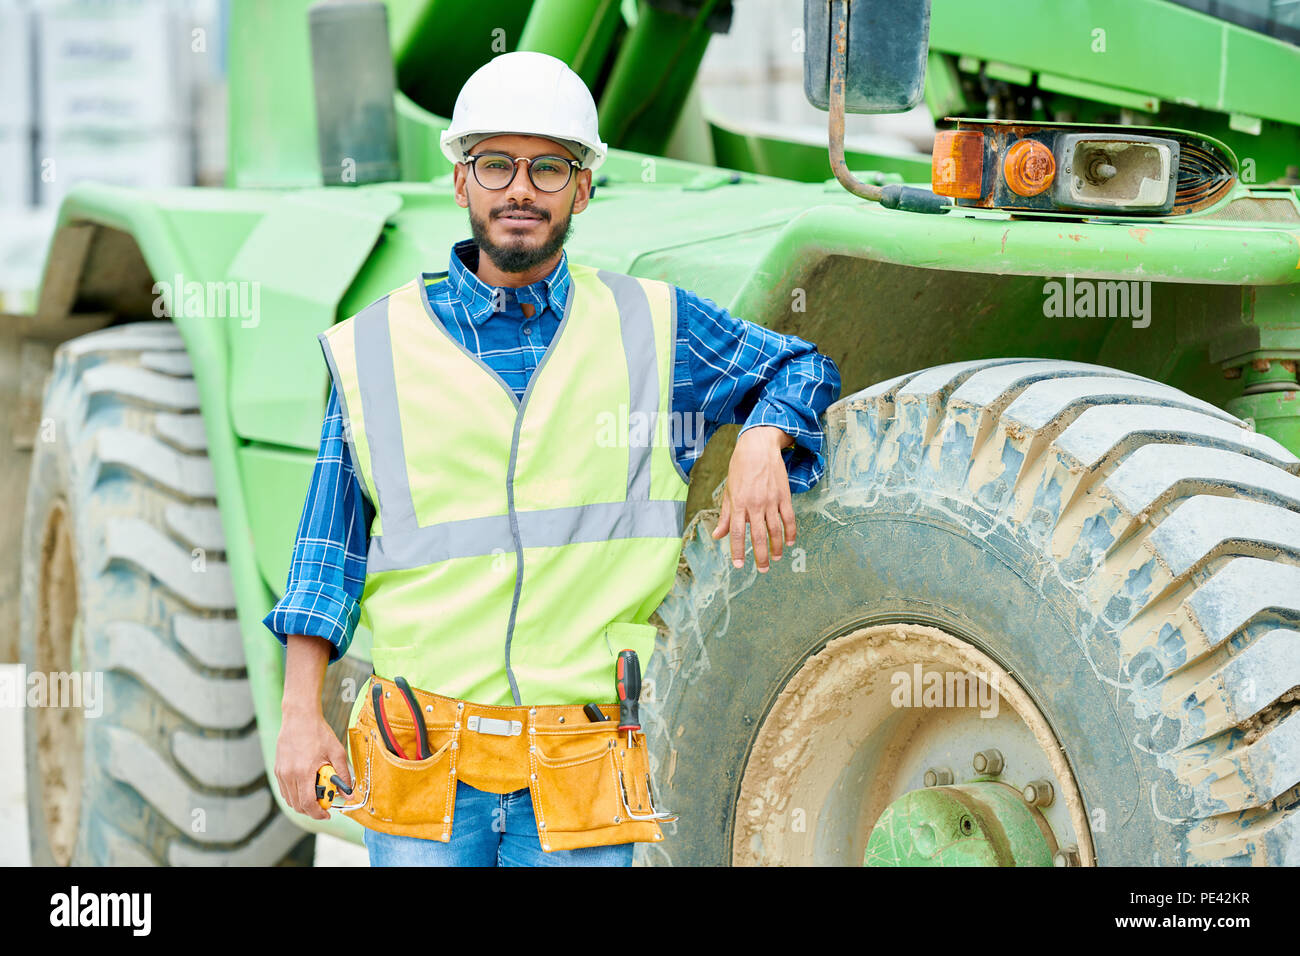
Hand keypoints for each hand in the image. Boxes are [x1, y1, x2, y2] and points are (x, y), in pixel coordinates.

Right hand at [274, 706, 351, 820]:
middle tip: (325, 806)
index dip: (318, 813)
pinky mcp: (277, 769)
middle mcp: (289, 774)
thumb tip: (349, 794)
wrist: (300, 717)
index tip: (327, 814)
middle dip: (312, 810)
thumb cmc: (319, 732)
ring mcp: (281, 772)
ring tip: (317, 795)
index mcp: (304, 771)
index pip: (308, 803)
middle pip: (298, 805)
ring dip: (303, 803)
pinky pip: (285, 790)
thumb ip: (343, 775)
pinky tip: (307, 787)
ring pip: (290, 800)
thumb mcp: (337, 752)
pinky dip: (295, 794)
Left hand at [711, 425, 795, 572]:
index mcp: (738, 504)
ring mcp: (771, 501)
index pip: (737, 533)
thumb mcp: (729, 491)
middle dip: (760, 556)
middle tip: (762, 570)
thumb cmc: (740, 468)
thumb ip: (725, 516)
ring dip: (776, 547)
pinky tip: (790, 542)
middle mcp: (755, 505)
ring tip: (775, 559)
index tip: (739, 566)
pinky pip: (789, 518)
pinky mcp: (784, 496)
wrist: (758, 447)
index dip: (737, 551)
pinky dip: (791, 532)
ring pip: (775, 530)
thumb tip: (717, 536)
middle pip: (758, 536)